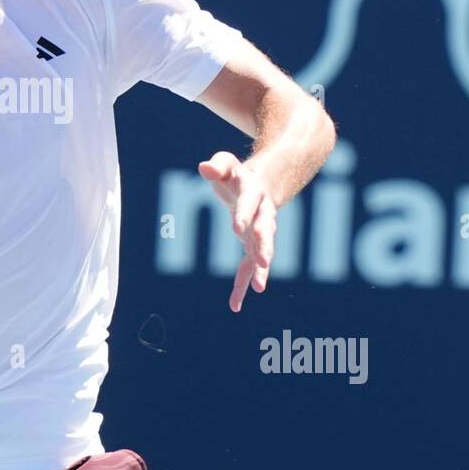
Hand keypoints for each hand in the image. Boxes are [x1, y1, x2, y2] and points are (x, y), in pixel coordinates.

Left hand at [197, 151, 276, 312]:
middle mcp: (263, 214)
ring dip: (262, 269)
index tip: (236, 228)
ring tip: (259, 288)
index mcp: (254, 193)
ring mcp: (261, 232)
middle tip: (265, 261)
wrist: (260, 186)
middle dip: (265, 245)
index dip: (244, 215)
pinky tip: (235, 305)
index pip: (248, 204)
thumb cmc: (236, 175)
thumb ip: (217, 166)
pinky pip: (250, 266)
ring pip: (264, 251)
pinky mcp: (255, 246)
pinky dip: (243, 284)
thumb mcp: (226, 165)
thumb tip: (203, 167)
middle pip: (266, 230)